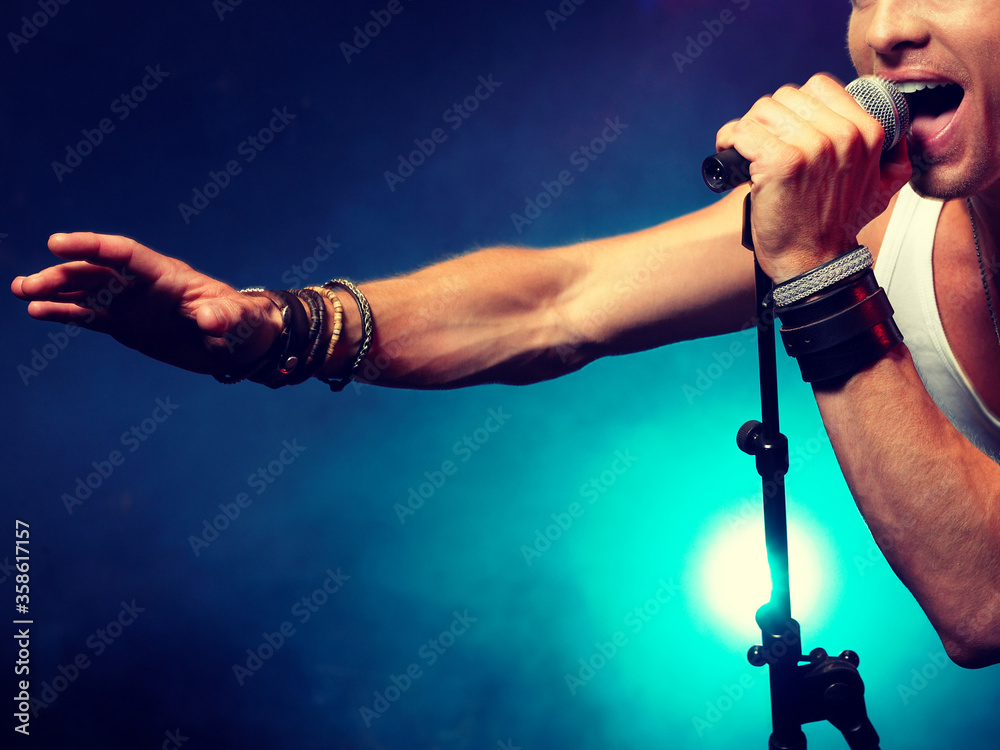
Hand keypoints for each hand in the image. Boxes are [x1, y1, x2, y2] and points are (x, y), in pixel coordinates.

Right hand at [11, 232, 281, 375]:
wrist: (238, 342)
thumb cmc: (241, 322)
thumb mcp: (235, 319)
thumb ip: (222, 316)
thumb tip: (212, 321)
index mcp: (165, 274)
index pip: (123, 253)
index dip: (91, 246)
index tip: (57, 243)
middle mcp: (141, 284)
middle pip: (95, 272)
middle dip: (61, 275)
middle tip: (28, 283)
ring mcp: (131, 303)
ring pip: (85, 291)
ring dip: (54, 290)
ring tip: (21, 291)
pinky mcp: (126, 324)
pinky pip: (89, 316)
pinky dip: (65, 313)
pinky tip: (38, 312)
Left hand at [715, 74, 911, 281]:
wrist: (816, 263)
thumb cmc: (838, 226)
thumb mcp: (884, 186)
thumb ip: (894, 154)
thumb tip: (897, 132)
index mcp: (868, 132)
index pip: (820, 86)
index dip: (796, 105)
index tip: (784, 127)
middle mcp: (842, 135)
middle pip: (786, 96)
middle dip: (768, 119)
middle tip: (761, 143)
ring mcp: (812, 147)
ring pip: (762, 110)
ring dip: (748, 129)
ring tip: (746, 151)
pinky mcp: (781, 162)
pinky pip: (743, 131)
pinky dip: (730, 141)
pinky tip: (732, 155)